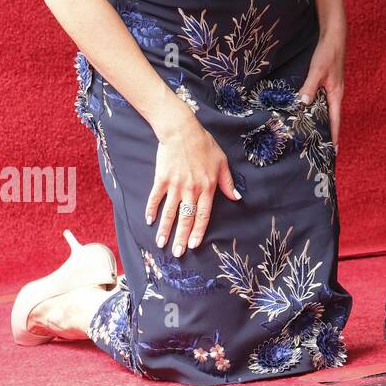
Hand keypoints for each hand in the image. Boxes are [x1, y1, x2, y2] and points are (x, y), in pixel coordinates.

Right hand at [147, 112, 239, 257]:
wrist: (182, 131)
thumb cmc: (204, 145)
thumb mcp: (222, 162)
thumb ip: (228, 182)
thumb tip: (236, 197)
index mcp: (207, 187)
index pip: (203, 215)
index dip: (199, 231)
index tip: (194, 245)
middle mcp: (191, 189)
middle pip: (186, 218)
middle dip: (181, 238)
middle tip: (177, 253)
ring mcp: (175, 185)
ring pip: (170, 212)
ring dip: (165, 229)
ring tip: (161, 243)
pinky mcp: (161, 179)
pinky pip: (155, 198)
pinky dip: (151, 210)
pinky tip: (148, 221)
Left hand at [299, 25, 344, 145]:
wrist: (334, 37)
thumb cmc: (328, 54)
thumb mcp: (317, 70)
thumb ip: (310, 87)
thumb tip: (302, 104)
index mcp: (336, 94)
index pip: (335, 120)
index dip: (334, 136)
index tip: (333, 152)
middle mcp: (335, 94)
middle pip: (332, 118)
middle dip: (327, 133)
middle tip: (320, 148)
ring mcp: (331, 89)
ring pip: (326, 110)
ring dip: (321, 122)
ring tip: (313, 136)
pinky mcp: (327, 84)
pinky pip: (322, 102)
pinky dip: (316, 110)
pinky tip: (308, 112)